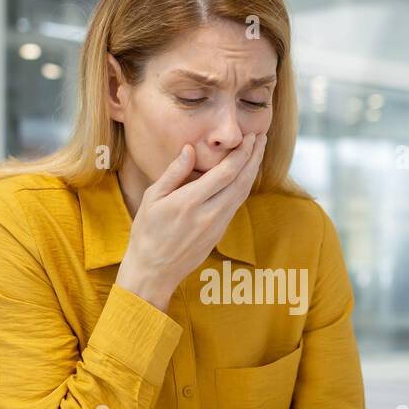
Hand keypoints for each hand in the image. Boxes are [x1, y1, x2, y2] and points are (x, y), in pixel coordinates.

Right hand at [115, 131, 266, 310]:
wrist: (154, 271)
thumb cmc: (147, 233)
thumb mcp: (152, 199)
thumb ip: (174, 173)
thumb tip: (190, 149)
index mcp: (190, 202)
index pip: (225, 173)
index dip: (241, 153)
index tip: (249, 137)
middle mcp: (208, 214)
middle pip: (240, 181)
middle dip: (253, 157)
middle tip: (261, 138)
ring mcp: (217, 226)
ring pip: (242, 194)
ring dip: (252, 171)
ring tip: (258, 152)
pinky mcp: (219, 234)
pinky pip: (235, 205)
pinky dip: (244, 187)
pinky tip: (245, 176)